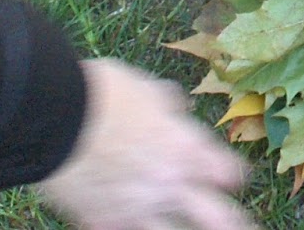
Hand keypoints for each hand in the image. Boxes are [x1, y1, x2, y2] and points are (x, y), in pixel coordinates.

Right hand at [34, 58, 253, 229]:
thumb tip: (177, 106)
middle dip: (234, 224)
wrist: (57, 117)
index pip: (226, 170)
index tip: (237, 180)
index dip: (233, 175)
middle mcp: (170, 182)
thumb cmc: (103, 93)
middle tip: (245, 229)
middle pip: (216, 216)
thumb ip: (167, 104)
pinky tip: (135, 228)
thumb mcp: (145, 88)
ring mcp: (138, 207)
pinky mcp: (104, 222)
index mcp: (186, 146)